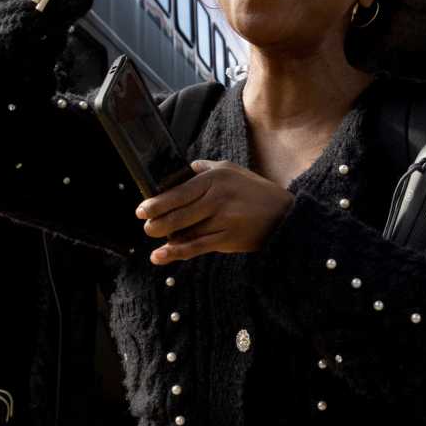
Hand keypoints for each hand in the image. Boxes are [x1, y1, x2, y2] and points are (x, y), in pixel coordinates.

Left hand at [135, 161, 292, 264]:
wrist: (284, 215)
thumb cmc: (254, 191)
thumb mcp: (231, 170)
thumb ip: (203, 170)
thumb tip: (178, 172)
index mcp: (215, 178)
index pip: (179, 191)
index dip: (157, 203)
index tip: (141, 210)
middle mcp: (217, 198)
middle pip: (178, 213)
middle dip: (157, 223)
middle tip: (147, 227)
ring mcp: (223, 220)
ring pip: (186, 232)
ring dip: (168, 238)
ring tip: (159, 239)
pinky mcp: (228, 239)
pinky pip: (196, 247)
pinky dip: (176, 252)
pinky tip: (161, 256)